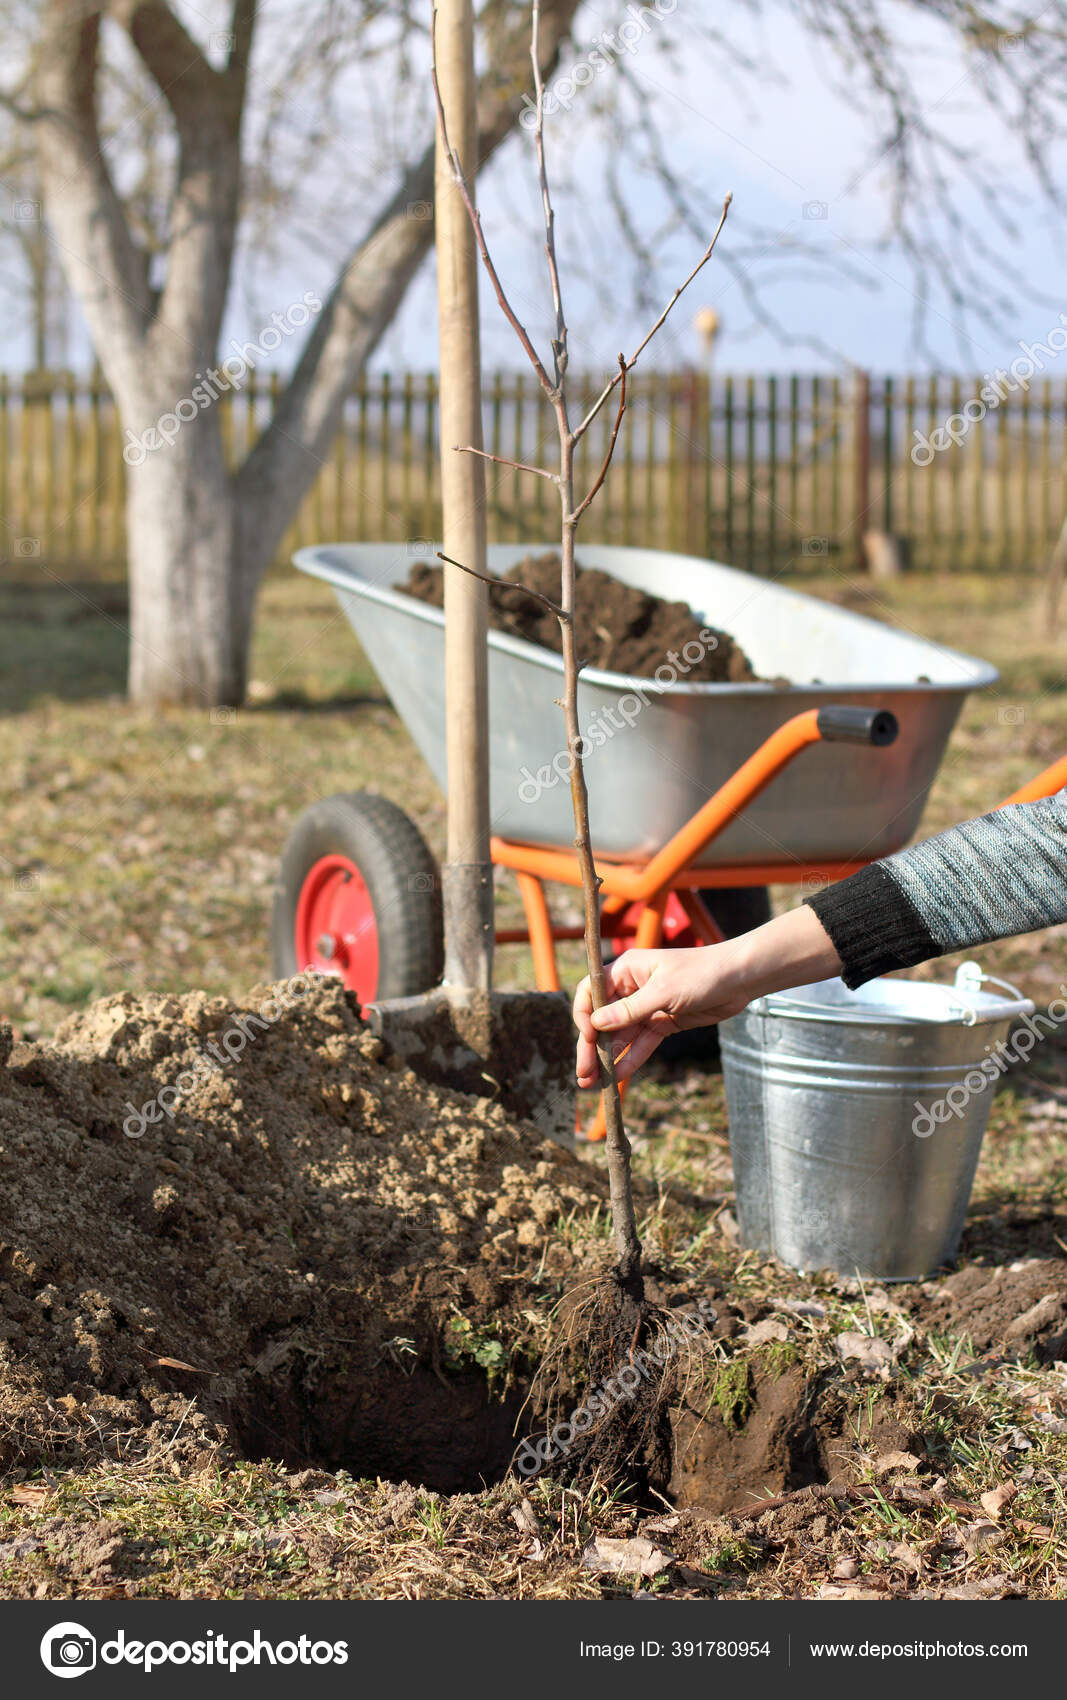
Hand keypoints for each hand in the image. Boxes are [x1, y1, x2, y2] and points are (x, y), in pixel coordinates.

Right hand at [573, 945, 749, 1085]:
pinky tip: (617, 1077)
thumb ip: (630, 1010)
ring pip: (621, 1036)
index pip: (591, 992)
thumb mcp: (664, 991)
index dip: (584, 1015)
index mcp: (626, 970)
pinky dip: (630, 1059)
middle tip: (583, 1074)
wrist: (740, 979)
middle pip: (603, 1019)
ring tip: (593, 1083)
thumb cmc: (702, 972)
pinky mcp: (662, 1023)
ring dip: (607, 1058)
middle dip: (592, 1047)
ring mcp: (647, 1007)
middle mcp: (632, 988)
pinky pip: (641, 1043)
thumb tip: (596, 1024)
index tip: (587, 1038)